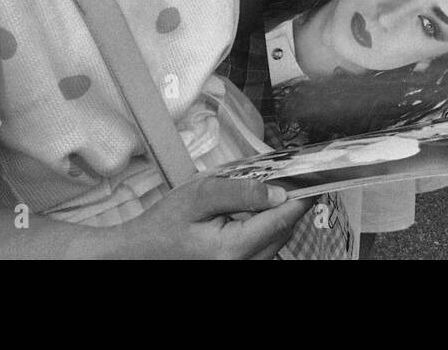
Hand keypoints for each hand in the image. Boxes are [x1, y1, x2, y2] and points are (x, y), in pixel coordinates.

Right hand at [118, 174, 310, 258]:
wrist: (138, 254)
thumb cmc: (163, 225)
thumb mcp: (199, 196)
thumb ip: (241, 191)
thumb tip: (278, 191)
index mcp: (233, 250)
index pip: (282, 220)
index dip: (299, 195)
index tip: (309, 176)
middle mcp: (242, 267)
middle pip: (283, 232)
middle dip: (288, 204)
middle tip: (287, 178)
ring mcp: (240, 272)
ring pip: (275, 242)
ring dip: (276, 217)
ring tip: (266, 194)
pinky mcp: (237, 270)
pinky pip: (262, 250)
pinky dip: (264, 229)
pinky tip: (251, 215)